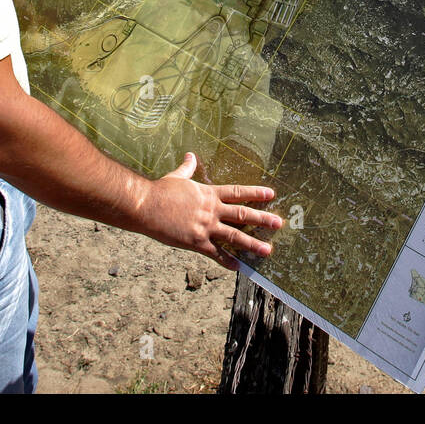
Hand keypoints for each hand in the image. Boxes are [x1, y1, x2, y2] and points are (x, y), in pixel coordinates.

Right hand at [137, 153, 282, 270]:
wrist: (146, 205)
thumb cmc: (159, 191)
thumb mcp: (176, 177)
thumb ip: (187, 168)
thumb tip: (190, 155)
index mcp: (208, 194)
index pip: (237, 192)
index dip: (255, 193)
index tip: (271, 194)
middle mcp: (211, 210)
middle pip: (242, 215)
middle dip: (262, 220)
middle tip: (278, 223)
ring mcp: (205, 227)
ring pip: (235, 236)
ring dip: (253, 244)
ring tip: (268, 251)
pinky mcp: (196, 242)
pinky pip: (216, 253)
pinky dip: (228, 261)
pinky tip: (240, 267)